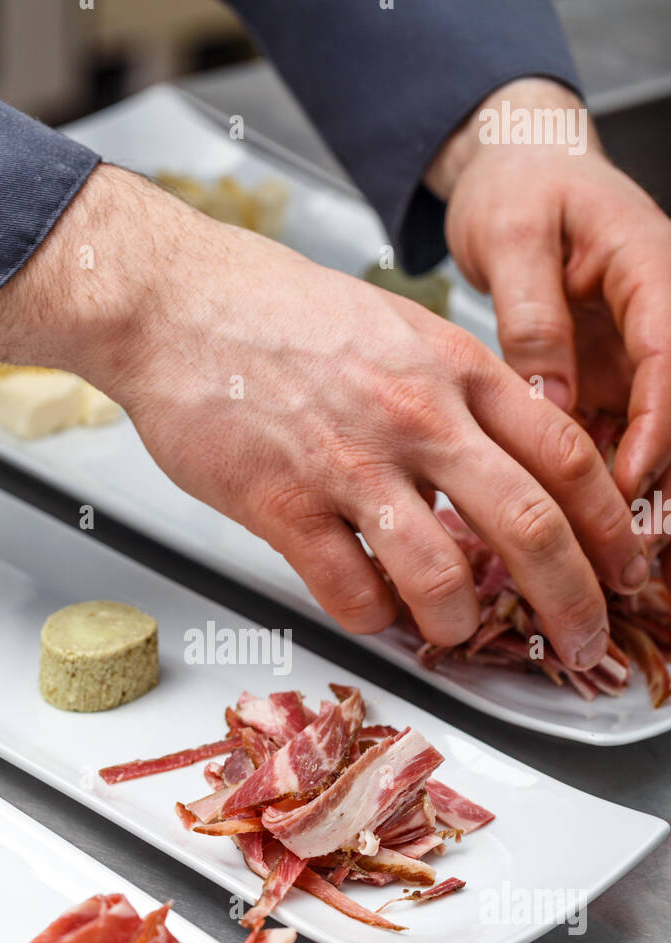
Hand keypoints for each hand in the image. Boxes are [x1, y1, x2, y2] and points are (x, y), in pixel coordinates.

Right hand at [0, 165, 645, 666]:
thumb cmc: (279, 316)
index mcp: (455, 370)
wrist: (175, 302)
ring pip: (442, 576)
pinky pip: (350, 591)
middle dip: (570, 600)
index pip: (567, 457)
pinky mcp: (282, 504)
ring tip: (454, 636)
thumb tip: (505, 465)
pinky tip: (370, 607)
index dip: (610, 527)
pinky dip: (373, 618)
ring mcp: (349, 463)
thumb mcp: (397, 331)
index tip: (624, 569)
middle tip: (581, 640)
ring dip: (461, 626)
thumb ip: (456, 395)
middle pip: (529, 525)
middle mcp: (416, 415)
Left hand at [427, 79, 670, 515]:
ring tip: (612, 551)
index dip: (657, 423)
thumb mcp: (511, 237)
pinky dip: (607, 478)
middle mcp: (658, 313)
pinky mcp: (613, 373)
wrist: (515, 168)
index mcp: (649, 265)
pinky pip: (621, 430)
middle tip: (628, 539)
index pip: (669, 354)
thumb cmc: (517, 188)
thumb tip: (550, 398)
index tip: (632, 479)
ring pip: (656, 425)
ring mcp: (638, 348)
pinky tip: (583, 526)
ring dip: (640, 487)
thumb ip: (531, 315)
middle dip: (662, 472)